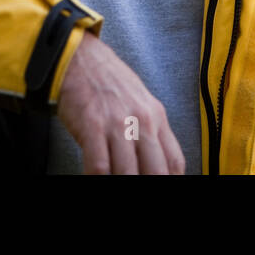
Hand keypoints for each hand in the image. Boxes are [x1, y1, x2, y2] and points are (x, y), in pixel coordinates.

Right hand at [54, 29, 185, 173]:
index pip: (174, 161)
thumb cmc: (108, 82)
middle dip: (149, 184)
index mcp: (156, 117)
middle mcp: (142, 121)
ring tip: (116, 184)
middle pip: (156, 171)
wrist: (80, 57)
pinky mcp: (93, 125)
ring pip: (128, 173)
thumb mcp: (140, 103)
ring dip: (123, 183)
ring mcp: (118, 124)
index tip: (164, 186)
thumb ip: (150, 131)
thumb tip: (156, 163)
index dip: (171, 181)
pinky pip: (99, 166)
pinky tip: (96, 179)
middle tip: (140, 196)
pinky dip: (98, 178)